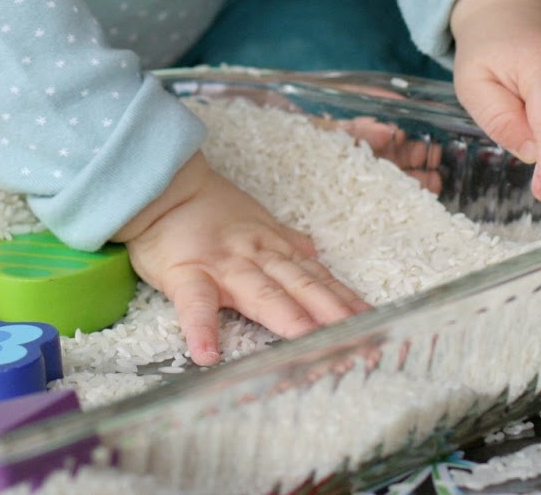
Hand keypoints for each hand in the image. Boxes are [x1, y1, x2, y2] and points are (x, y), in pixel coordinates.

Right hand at [113, 153, 369, 364]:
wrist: (163, 185)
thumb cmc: (206, 209)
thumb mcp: (256, 220)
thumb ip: (286, 241)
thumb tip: (316, 255)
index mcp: (274, 248)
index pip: (319, 278)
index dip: (347, 301)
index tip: (377, 323)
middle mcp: (257, 257)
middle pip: (302, 288)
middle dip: (334, 316)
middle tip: (362, 342)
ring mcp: (224, 265)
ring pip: (263, 293)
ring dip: (289, 318)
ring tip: (312, 344)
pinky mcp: (186, 273)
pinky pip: (194, 303)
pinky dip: (201, 328)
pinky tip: (208, 355)